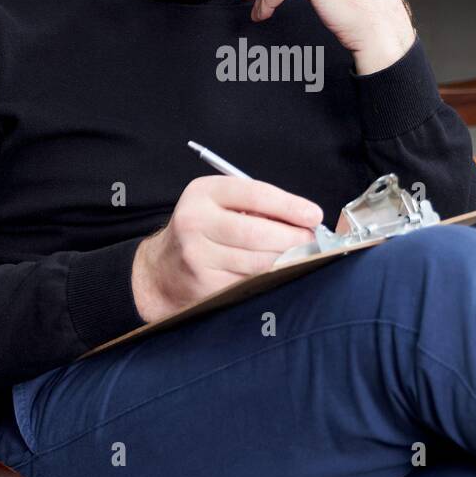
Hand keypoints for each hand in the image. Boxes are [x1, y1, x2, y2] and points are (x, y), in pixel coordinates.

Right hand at [131, 175, 324, 322]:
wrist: (161, 269)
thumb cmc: (202, 230)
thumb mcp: (219, 204)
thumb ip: (255, 206)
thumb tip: (303, 219)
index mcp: (204, 192)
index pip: (255, 194)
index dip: (290, 206)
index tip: (314, 215)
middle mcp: (196, 221)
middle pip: (258, 232)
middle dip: (293, 237)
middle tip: (312, 240)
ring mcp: (198, 255)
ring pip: (257, 261)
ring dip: (287, 260)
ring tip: (302, 255)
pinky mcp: (204, 284)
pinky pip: (249, 281)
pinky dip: (270, 277)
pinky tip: (279, 272)